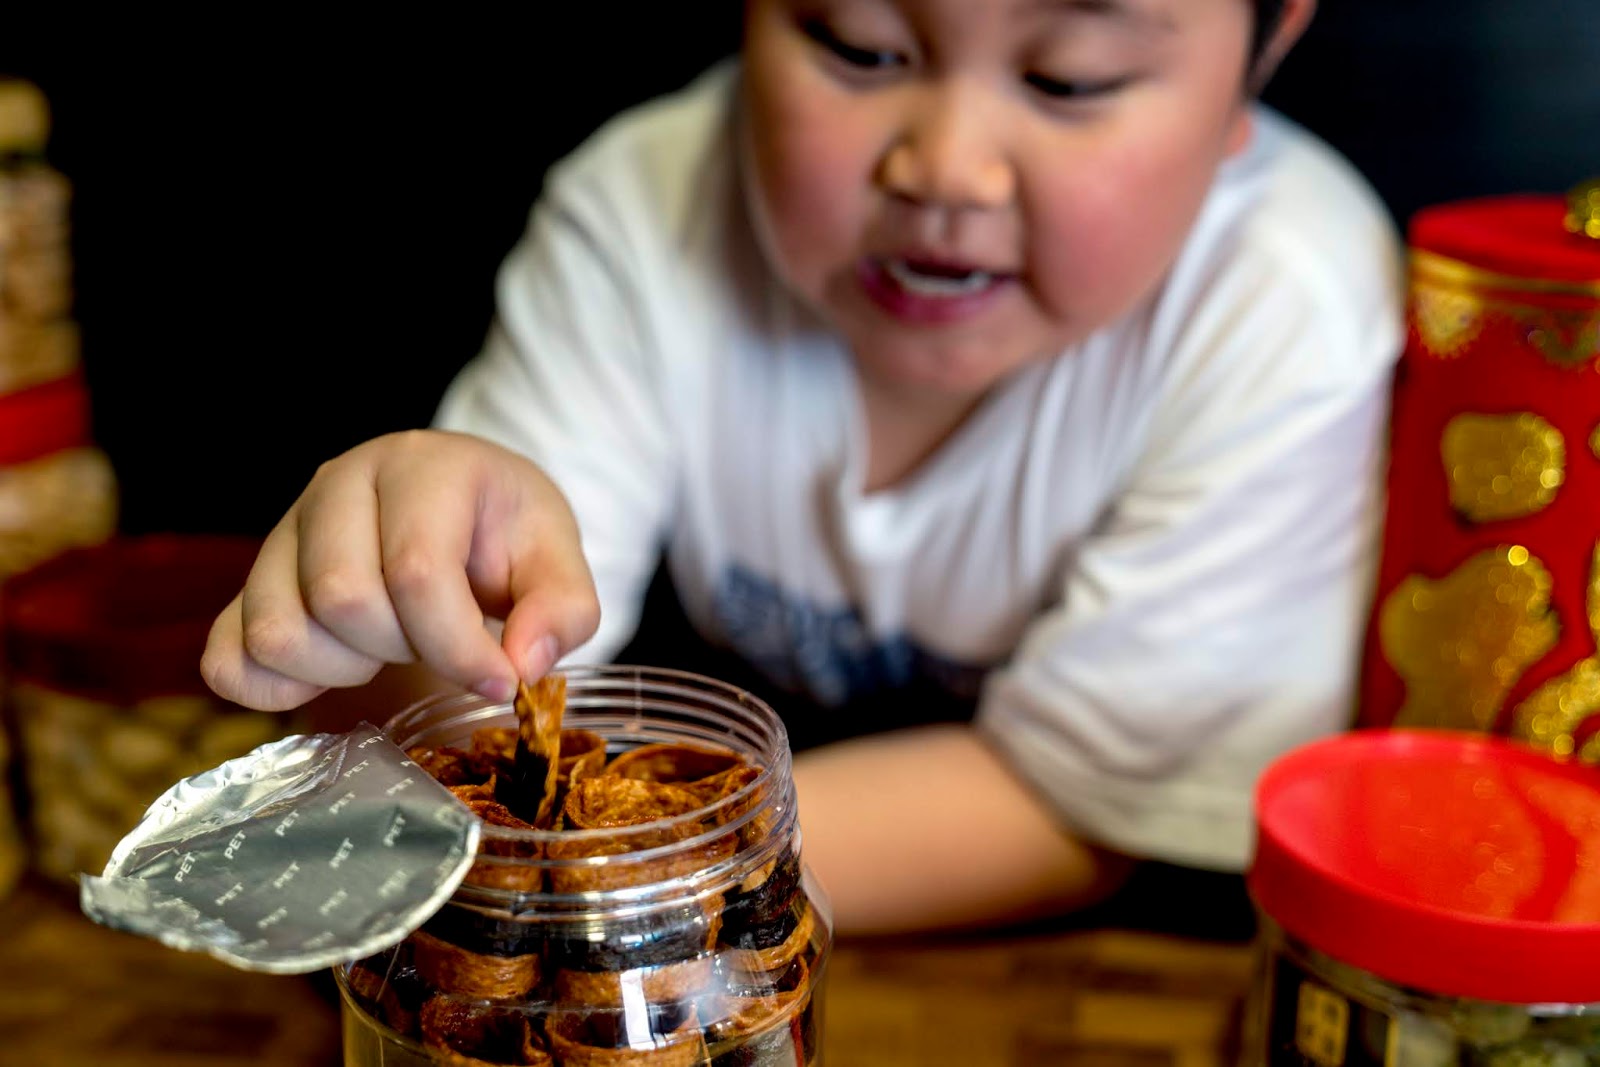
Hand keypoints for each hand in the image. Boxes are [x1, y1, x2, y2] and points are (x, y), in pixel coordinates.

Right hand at [201, 430, 599, 711]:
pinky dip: (275, 687)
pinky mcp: (248, 582)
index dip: (458, 646)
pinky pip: (227, 657)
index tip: (499, 681)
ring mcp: (283, 532)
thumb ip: (563, 611)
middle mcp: (338, 485)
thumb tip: (523, 665)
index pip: (415, 569)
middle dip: (402, 648)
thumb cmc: (504, 536)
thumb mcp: (555, 560)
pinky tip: (331, 673)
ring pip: (281, 630)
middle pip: (342, 599)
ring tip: (389, 645)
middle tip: (435, 641)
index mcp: (421, 467)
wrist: (459, 511)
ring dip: (344, 667)